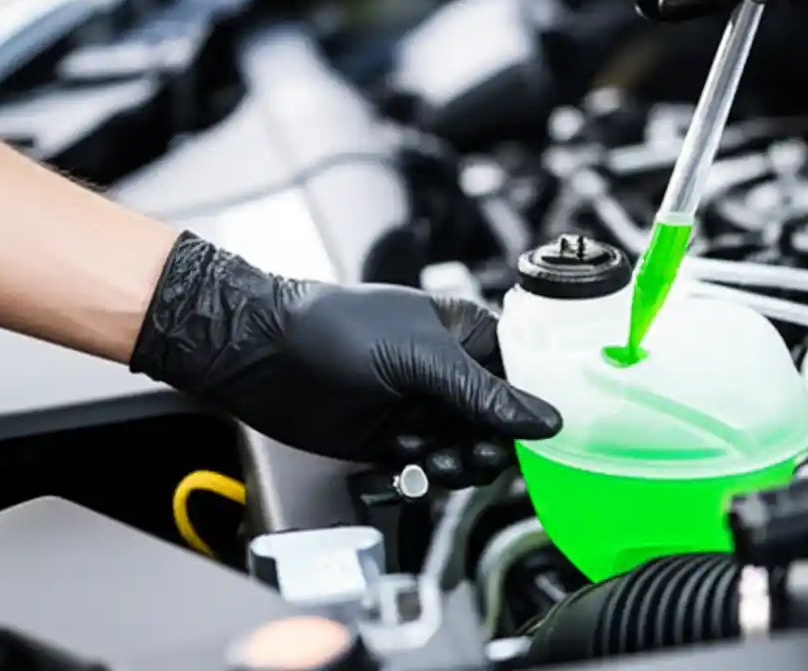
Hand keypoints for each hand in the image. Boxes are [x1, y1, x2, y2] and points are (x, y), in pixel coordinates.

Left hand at [131, 232, 562, 486]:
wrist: (261, 358)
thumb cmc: (335, 332)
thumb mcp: (419, 358)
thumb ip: (483, 394)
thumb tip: (546, 420)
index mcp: (465, 333)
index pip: (524, 374)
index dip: (535, 406)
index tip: (541, 436)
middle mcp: (449, 372)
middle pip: (501, 425)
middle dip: (488, 445)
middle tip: (468, 453)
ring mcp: (422, 409)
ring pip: (468, 455)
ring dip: (455, 464)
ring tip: (425, 457)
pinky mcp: (395, 441)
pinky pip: (430, 471)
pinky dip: (420, 475)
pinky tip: (398, 460)